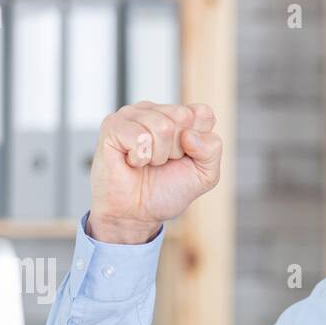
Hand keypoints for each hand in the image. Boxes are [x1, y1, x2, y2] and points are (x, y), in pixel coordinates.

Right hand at [86, 102, 221, 243]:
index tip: (184, 158)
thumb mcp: (205, 175)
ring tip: (147, 163)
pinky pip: (139, 136)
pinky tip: (132, 162)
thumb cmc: (166, 191)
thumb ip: (212, 150)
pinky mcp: (113, 125)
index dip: (198, 143)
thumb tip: (188, 134)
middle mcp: (156, 110)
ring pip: (162, 127)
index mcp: (180, 117)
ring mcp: (133, 114)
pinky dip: (140, 158)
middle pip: (183, 116)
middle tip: (163, 162)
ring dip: (158, 156)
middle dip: (177, 149)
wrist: (138, 214)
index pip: (203, 113)